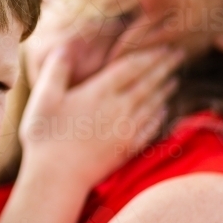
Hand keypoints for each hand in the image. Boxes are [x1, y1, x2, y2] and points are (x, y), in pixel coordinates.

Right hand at [18, 42, 182, 192]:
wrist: (58, 177)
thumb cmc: (45, 135)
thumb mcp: (43, 98)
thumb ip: (56, 70)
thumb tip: (65, 47)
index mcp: (99, 92)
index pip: (132, 67)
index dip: (149, 54)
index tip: (164, 45)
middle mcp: (119, 108)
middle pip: (148, 82)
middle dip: (164, 67)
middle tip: (179, 55)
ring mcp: (126, 129)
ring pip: (153, 104)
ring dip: (165, 89)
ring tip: (174, 79)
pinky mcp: (127, 147)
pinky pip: (151, 127)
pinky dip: (160, 116)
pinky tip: (163, 111)